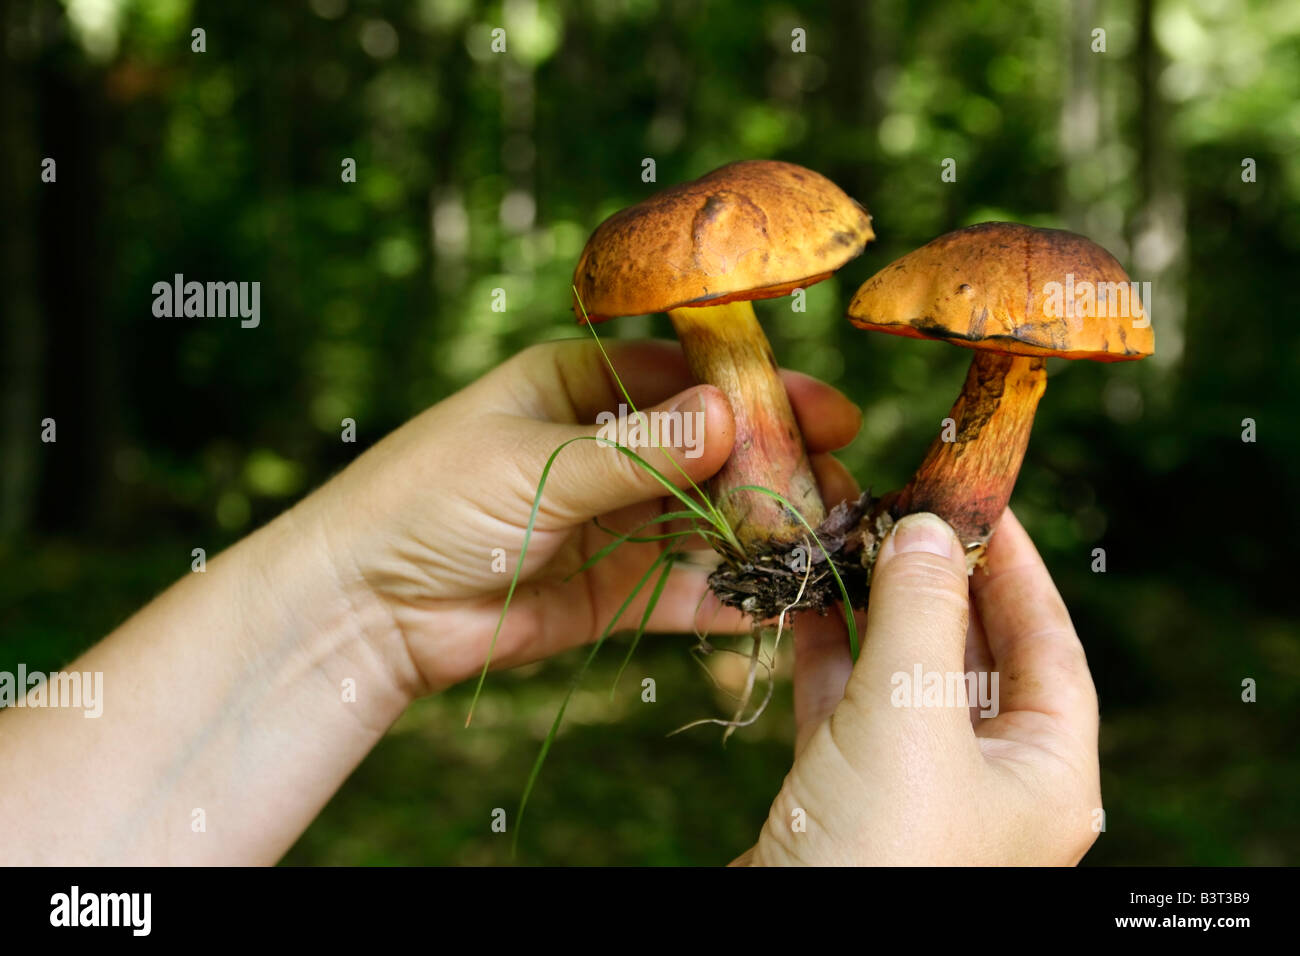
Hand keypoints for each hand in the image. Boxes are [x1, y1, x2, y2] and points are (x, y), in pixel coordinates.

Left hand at [307, 339, 862, 695]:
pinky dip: (727, 594)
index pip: (684, 377)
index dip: (755, 390)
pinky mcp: (609, 591)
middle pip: (708, 451)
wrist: (364, 609)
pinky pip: (682, 588)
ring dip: (762, 531)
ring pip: (704, 520)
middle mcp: (602, 449)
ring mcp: (610, 522)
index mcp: (575, 386)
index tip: (823, 408)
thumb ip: (638, 449)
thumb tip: (730, 412)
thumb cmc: (430, 502)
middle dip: (773, 464)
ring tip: (826, 541)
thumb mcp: (535, 461)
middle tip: (842, 482)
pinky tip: (777, 598)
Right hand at [738, 509, 1101, 864]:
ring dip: (874, 605)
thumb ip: (919, 614)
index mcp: (1045, 772)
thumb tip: (925, 528)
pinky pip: (849, 702)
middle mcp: (991, 778)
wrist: (783, 948)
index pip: (1051, 645)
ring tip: (847, 535)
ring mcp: (918, 787)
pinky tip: (806, 595)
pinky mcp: (851, 793)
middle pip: (976, 651)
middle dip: (937, 577)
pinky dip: (828, 648)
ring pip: (904, 672)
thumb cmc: (881, 851)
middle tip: (902, 506)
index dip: (1019, 567)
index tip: (981, 501)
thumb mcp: (909, 720)